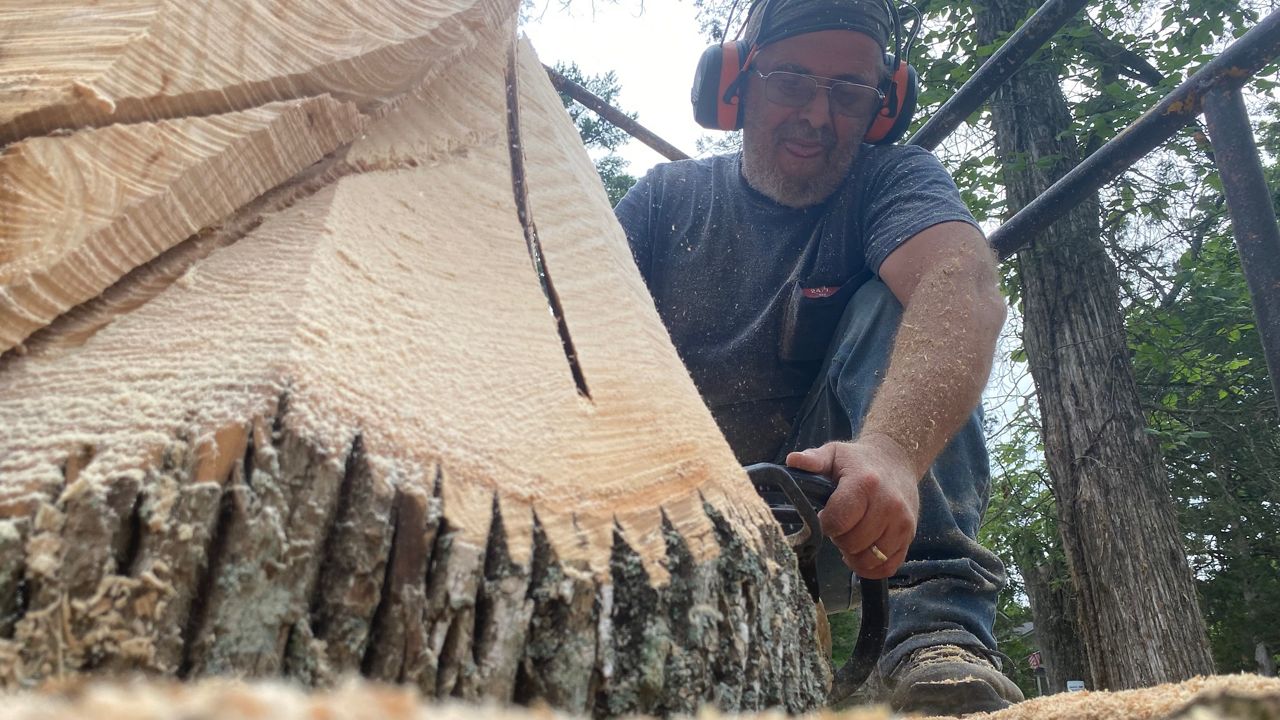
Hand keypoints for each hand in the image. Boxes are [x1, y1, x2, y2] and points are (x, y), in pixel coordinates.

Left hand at [785, 434, 919, 578]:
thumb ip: (813, 459)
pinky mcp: (910, 536)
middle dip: (839, 539)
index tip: (825, 516)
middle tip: (840, 526)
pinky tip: (862, 552)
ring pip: (870, 559)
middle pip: (853, 543)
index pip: (838, 521)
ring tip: (851, 537)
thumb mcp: (834, 453)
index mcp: (865, 483)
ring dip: (854, 555)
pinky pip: (888, 567)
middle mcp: (888, 504)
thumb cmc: (858, 461)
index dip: (825, 525)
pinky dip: (871, 567)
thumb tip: (793, 460)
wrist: (896, 461)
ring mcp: (902, 522)